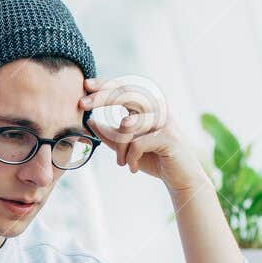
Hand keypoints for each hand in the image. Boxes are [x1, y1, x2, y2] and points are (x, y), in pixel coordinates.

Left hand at [81, 77, 208, 191]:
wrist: (180, 177)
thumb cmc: (154, 158)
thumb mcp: (127, 145)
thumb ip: (110, 133)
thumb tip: (89, 120)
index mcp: (149, 105)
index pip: (125, 87)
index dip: (105, 84)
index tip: (85, 85)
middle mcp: (158, 108)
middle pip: (126, 94)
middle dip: (101, 97)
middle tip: (81, 104)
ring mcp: (164, 121)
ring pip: (127, 125)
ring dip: (119, 148)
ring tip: (121, 162)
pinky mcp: (168, 137)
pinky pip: (137, 143)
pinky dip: (131, 157)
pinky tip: (133, 168)